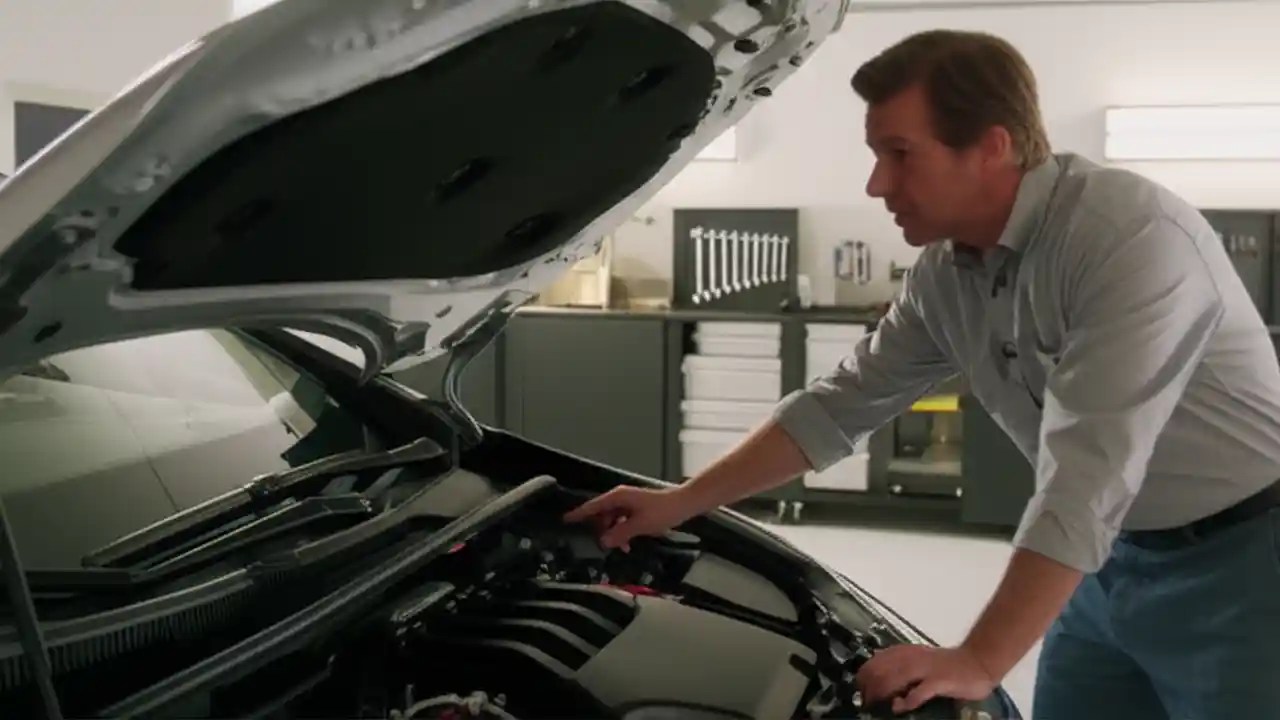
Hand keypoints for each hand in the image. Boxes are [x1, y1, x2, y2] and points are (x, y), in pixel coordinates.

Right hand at [562, 486, 699, 550]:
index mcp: (618, 497)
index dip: (579, 514)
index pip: (593, 506)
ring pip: (612, 519)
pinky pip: (622, 521)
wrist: (684, 504)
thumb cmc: (663, 511)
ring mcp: (628, 503)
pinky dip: (622, 532)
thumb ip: (620, 533)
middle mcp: (620, 497)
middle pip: (601, 514)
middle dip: (600, 530)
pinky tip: (627, 544)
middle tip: (598, 546)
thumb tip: (603, 541)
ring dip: (613, 533)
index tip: (565, 520)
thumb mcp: (640, 525)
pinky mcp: (636, 509)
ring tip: (618, 548)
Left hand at [855, 644, 995, 713]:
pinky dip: (906, 701)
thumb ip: (901, 667)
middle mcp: (911, 658)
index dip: (863, 678)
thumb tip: (879, 681)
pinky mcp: (939, 681)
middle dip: (869, 689)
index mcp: (905, 652)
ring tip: (877, 706)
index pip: (874, 662)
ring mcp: (925, 669)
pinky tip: (900, 707)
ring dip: (882, 694)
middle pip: (879, 670)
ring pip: (894, 679)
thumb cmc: (947, 664)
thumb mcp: (918, 660)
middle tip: (867, 704)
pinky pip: (919, 692)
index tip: (860, 692)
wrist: (977, 661)